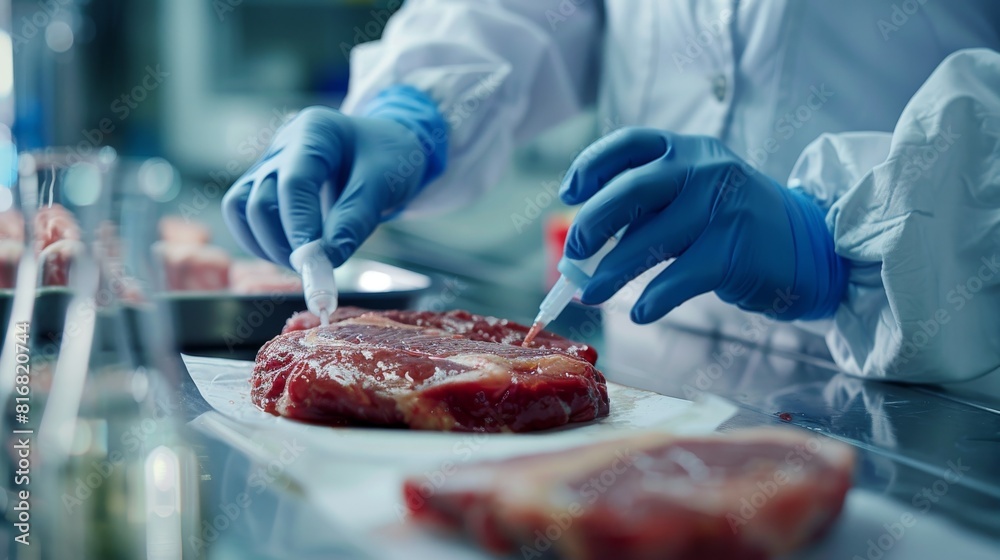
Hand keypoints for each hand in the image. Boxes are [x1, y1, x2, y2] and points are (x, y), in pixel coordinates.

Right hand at [223, 87, 445, 266]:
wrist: (384, 149)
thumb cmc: (386, 157)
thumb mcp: (384, 183)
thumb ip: (355, 219)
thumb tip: (327, 259)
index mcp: (315, 131)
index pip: (295, 183)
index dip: (300, 226)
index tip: (313, 263)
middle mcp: (282, 146)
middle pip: (261, 200)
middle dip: (284, 243)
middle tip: (317, 270)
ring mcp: (267, 165)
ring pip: (241, 210)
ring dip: (267, 247)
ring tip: (306, 264)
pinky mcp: (261, 186)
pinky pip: (242, 217)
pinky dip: (260, 243)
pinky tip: (290, 256)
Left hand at [560, 128, 847, 322]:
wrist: (808, 246)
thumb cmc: (733, 223)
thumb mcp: (693, 194)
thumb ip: (648, 203)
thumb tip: (585, 236)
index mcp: (687, 149)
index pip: (629, 143)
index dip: (591, 165)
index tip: (569, 193)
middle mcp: (705, 169)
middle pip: (632, 190)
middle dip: (594, 223)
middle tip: (576, 252)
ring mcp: (723, 206)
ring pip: (652, 239)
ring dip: (613, 271)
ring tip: (591, 295)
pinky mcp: (736, 248)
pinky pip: (682, 275)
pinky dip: (656, 297)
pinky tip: (640, 312)